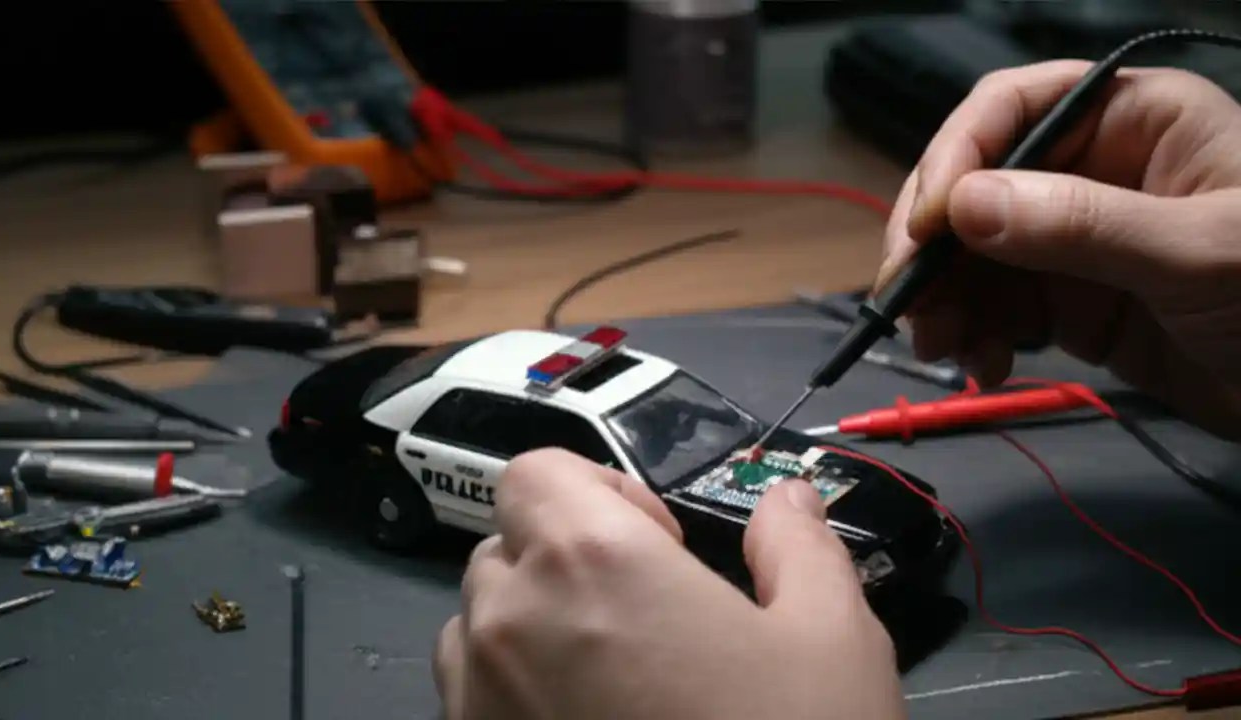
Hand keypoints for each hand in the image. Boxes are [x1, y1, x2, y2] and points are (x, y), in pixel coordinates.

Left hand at [433, 448, 904, 719]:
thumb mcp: (833, 638)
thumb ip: (799, 546)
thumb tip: (786, 500)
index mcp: (589, 560)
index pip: (533, 472)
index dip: (596, 490)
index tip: (656, 542)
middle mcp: (510, 623)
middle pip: (507, 546)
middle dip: (570, 559)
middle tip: (648, 615)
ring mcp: (476, 703)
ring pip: (481, 626)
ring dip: (534, 628)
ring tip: (617, 679)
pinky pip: (470, 700)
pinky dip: (514, 695)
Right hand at [878, 61, 1240, 437]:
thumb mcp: (1198, 252)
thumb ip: (1081, 226)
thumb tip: (962, 207)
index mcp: (1133, 122)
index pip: (1015, 108)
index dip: (958, 156)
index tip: (927, 226)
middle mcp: (1093, 172)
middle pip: (975, 185)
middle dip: (933, 243)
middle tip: (905, 300)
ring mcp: (1077, 242)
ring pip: (973, 255)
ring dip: (943, 299)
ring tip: (944, 348)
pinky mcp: (1072, 305)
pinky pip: (996, 309)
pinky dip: (974, 336)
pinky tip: (981, 365)